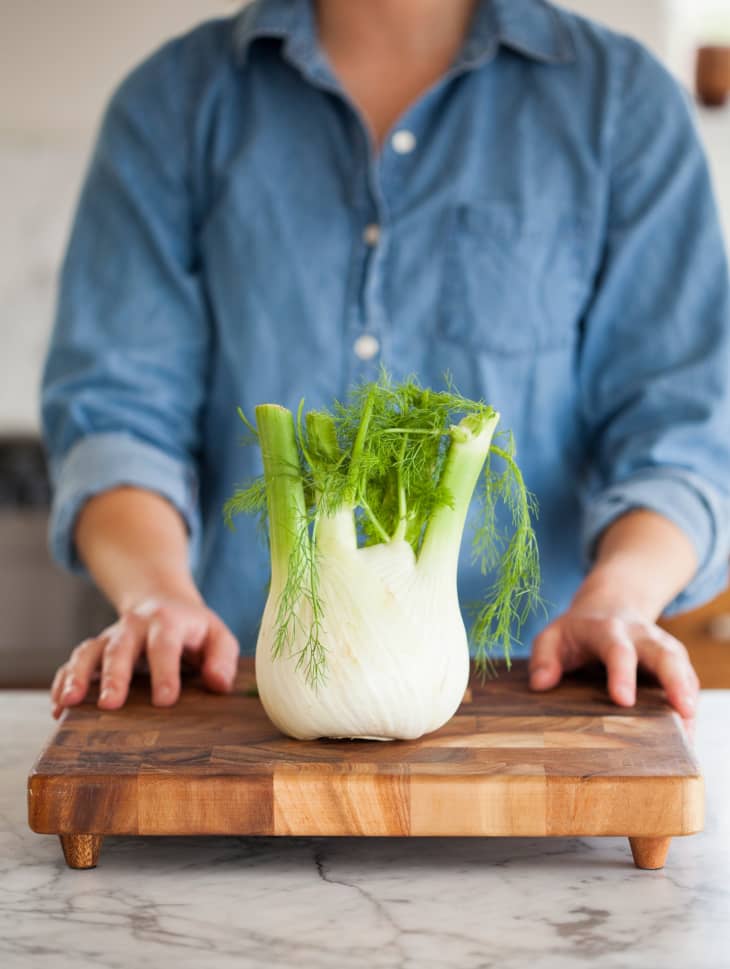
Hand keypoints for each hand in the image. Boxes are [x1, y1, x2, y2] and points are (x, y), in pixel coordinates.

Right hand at [50, 595, 239, 717]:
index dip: (165, 672)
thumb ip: (222, 658)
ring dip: (78, 676)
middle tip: (110, 705)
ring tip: (68, 703)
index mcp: (168, 621)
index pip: (165, 645)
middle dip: (114, 676)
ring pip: (89, 651)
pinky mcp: (96, 649)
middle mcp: (134, 626)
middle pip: (121, 648)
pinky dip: (63, 681)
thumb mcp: (218, 636)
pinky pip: (74, 662)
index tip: (165, 700)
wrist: (164, 602)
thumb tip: (218, 684)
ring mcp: (111, 637)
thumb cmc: (195, 629)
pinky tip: (59, 707)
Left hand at [529, 607, 699, 736]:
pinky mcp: (674, 661)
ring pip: (681, 666)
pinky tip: (687, 731)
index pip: (617, 650)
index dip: (622, 674)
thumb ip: (543, 656)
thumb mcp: (553, 635)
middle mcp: (642, 636)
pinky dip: (690, 703)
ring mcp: (662, 648)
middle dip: (675, 680)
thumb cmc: (578, 631)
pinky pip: (688, 680)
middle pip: (664, 654)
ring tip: (689, 729)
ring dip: (688, 694)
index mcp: (608, 630)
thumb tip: (540, 684)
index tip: (623, 700)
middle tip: (684, 710)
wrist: (611, 606)